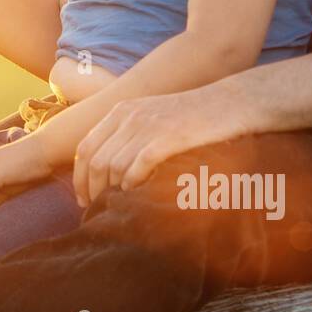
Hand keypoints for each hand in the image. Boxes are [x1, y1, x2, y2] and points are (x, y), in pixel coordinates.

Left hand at [72, 88, 246, 208]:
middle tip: (95, 210)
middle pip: (94, 160)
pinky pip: (137, 165)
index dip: (79, 177)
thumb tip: (109, 169)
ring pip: (112, 165)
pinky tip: (138, 192)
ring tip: (119, 205)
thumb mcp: (153, 116)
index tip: (82, 198)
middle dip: (91, 189)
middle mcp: (129, 116)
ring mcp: (148, 125)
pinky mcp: (168, 137)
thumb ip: (129, 134)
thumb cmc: (194, 116)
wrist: (231, 101)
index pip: (85, 147)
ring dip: (112, 190)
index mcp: (122, 110)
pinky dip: (132, 183)